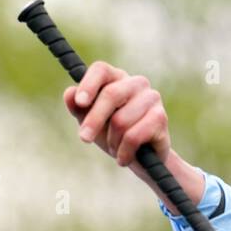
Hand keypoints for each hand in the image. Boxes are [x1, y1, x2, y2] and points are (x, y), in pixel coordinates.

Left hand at [63, 62, 169, 183]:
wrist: (142, 161)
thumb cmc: (113, 135)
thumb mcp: (90, 122)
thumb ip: (78, 107)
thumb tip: (69, 93)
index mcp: (116, 79)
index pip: (101, 69)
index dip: (89, 84)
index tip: (80, 102)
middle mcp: (137, 83)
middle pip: (111, 94)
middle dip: (94, 120)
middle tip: (84, 138)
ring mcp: (151, 98)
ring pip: (120, 120)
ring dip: (112, 142)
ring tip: (115, 148)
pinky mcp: (160, 117)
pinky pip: (133, 137)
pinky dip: (123, 153)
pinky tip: (124, 158)